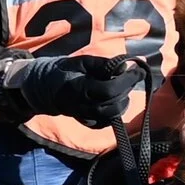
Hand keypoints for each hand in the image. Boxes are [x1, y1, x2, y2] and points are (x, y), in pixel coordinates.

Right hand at [22, 53, 140, 129]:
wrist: (46, 88)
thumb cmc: (65, 71)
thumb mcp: (81, 62)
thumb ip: (103, 65)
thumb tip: (123, 67)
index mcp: (80, 88)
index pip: (109, 89)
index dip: (127, 80)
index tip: (138, 69)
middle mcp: (82, 106)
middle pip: (113, 104)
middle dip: (127, 89)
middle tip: (132, 76)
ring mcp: (84, 116)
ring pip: (112, 115)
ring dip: (123, 101)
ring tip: (124, 88)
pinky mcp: (86, 122)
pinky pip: (105, 122)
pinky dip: (115, 113)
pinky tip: (116, 100)